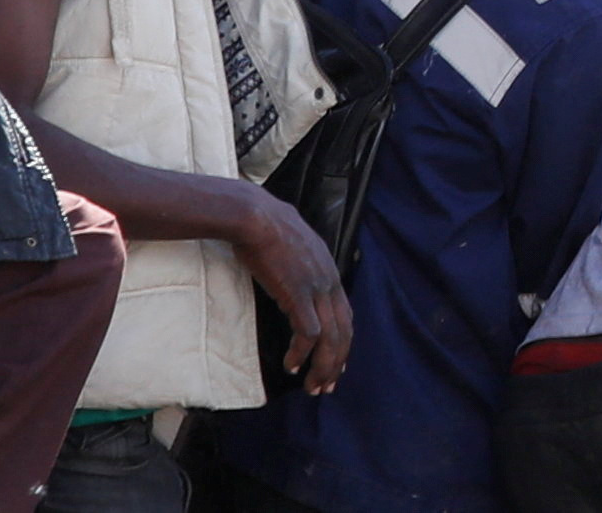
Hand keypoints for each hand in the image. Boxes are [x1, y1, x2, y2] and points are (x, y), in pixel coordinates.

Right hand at [234, 190, 354, 393]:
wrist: (255, 216)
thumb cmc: (267, 228)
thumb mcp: (294, 248)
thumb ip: (301, 266)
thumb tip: (292, 278)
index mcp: (330, 272)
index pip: (346, 316)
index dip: (343, 343)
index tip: (337, 364)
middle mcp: (329, 281)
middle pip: (344, 332)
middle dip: (336, 363)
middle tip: (326, 386)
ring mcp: (315, 288)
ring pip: (330, 338)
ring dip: (322, 366)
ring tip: (311, 386)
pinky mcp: (297, 294)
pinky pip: (307, 333)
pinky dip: (301, 353)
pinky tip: (291, 365)